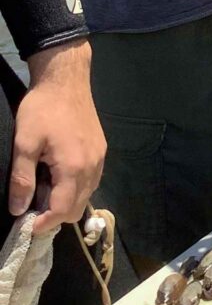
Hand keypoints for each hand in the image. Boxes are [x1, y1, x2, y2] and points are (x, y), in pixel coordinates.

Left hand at [10, 40, 105, 233]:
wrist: (66, 79)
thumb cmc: (42, 109)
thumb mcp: (24, 143)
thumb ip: (22, 178)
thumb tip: (18, 209)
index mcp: (74, 167)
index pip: (63, 210)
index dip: (43, 224)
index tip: (25, 225)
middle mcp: (93, 167)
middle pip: (77, 208)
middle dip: (55, 215)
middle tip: (32, 206)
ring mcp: (100, 158)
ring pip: (86, 195)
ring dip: (65, 201)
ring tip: (43, 189)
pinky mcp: (101, 150)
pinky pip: (91, 181)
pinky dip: (75, 188)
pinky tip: (58, 174)